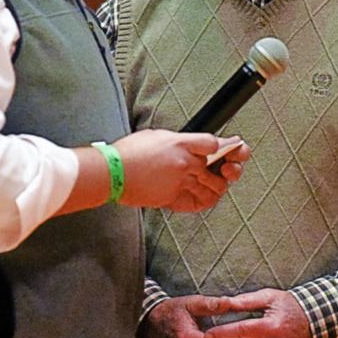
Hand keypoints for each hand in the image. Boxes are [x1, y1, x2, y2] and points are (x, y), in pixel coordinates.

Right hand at [114, 130, 247, 211]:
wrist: (114, 173)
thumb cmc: (128, 153)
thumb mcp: (155, 136)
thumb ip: (176, 141)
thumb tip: (185, 145)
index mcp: (180, 143)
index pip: (212, 143)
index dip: (219, 146)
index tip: (220, 148)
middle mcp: (185, 162)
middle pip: (216, 165)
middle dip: (222, 167)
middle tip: (224, 167)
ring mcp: (181, 181)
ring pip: (214, 185)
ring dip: (217, 185)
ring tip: (214, 183)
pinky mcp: (174, 197)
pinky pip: (200, 201)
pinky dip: (206, 199)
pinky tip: (204, 196)